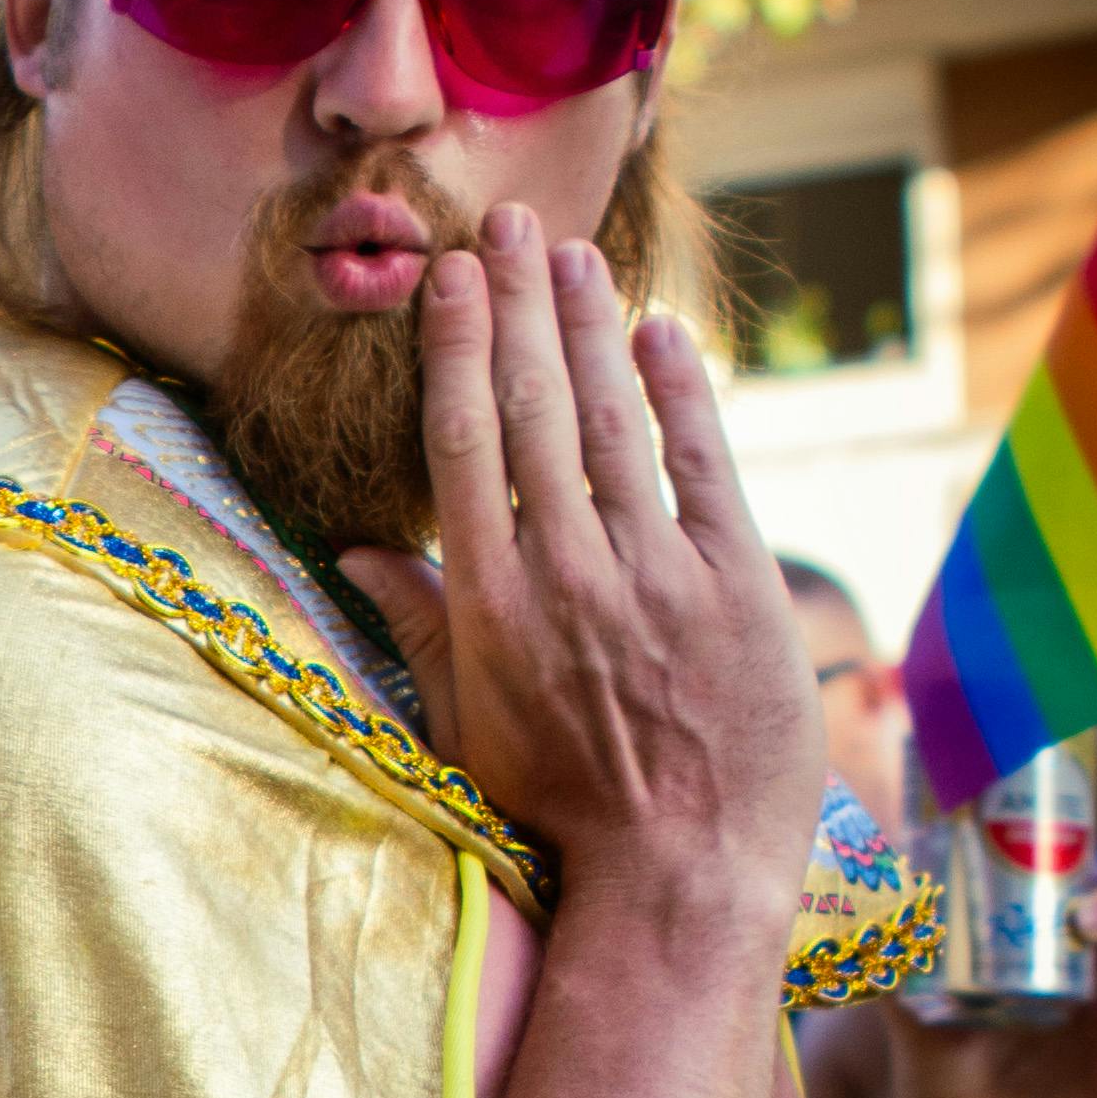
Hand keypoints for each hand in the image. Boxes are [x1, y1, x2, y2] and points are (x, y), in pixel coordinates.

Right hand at [338, 215, 822, 934]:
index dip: (457, 346)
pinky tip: (661, 333)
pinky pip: (705, 465)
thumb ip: (422, 625)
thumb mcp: (469, 725)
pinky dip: (682, 393)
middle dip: (522, 305)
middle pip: (532, 407)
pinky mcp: (737, 585)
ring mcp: (656, 575)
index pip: (463, 443)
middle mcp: (566, 573)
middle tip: (515, 224)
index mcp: (491, 604)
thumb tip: (358, 551)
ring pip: (612, 420)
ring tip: (576, 254)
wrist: (682, 873)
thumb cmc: (564, 809)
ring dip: (592, 326)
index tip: (454, 277)